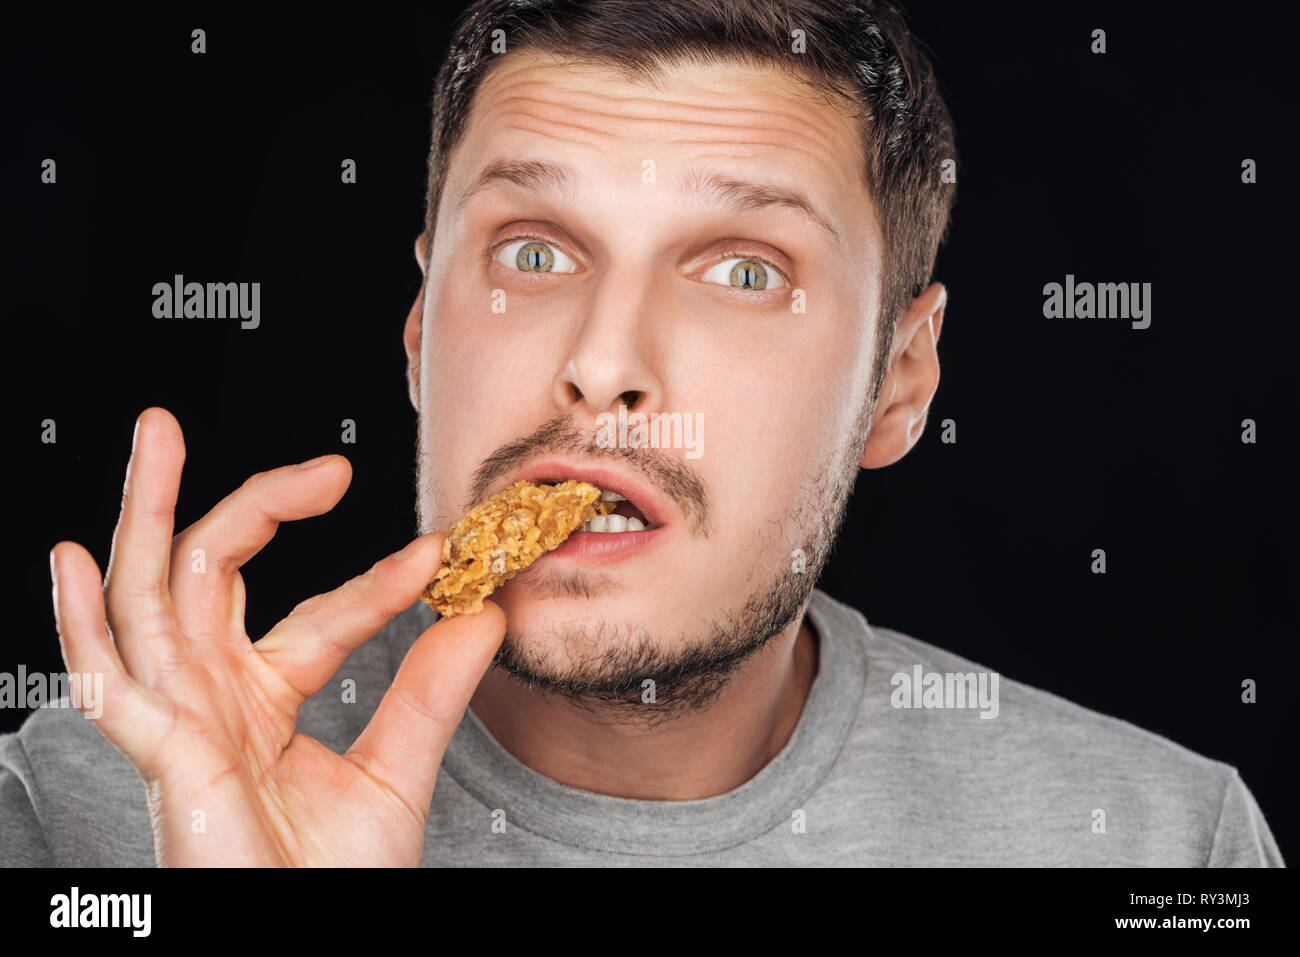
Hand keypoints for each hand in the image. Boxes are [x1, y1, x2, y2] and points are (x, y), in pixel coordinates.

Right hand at [48, 407, 504, 865]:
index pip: (314, 616)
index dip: (373, 581)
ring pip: (149, 602)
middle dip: (225, 499)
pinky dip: (85, 622)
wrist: (317, 946)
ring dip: (147, 516)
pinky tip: (76, 559)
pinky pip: (111, 686)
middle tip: (260, 439)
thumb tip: (483, 613)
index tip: (438, 553)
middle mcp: (214, 703)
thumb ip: (430, 691)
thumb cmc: (337, 884)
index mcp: (263, 703)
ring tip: (157, 437)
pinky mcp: (166, 761)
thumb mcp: (397, 772)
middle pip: (203, 579)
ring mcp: (183, 726)